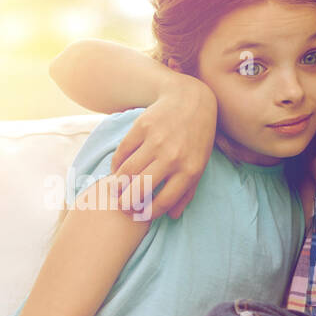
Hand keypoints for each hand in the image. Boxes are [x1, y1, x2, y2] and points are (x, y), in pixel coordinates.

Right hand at [111, 77, 216, 220]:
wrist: (190, 100)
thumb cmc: (197, 138)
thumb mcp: (200, 165)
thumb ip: (187, 192)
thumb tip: (171, 216)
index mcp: (189, 170)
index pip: (163, 201)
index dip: (147, 213)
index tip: (138, 215)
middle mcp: (172, 156)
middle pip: (141, 188)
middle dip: (126, 202)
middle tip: (121, 206)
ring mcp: (155, 140)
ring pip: (128, 171)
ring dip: (118, 185)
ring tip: (115, 191)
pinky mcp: (141, 127)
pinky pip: (123, 152)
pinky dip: (117, 164)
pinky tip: (117, 170)